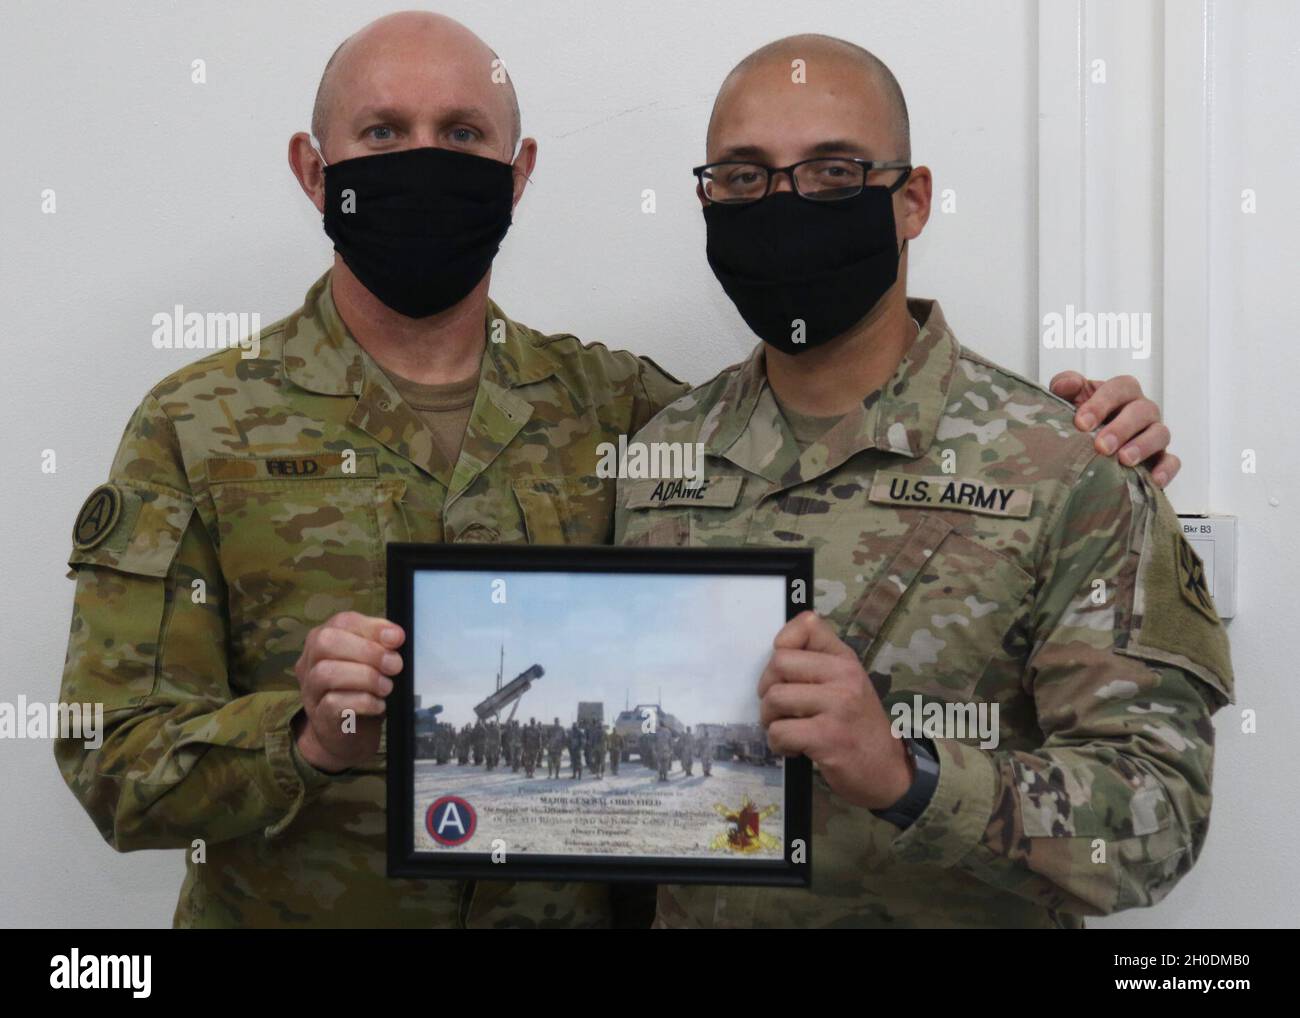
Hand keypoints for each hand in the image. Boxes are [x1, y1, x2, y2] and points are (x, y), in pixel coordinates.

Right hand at [292, 611, 404, 772]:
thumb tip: (395, 636)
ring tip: (387, 686)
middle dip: (366, 651)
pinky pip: (333, 703)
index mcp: (324, 639)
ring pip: (326, 673)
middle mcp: (310, 661)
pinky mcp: (319, 716)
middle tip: (395, 665)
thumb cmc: (362, 689)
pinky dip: (362, 701)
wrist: (347, 733)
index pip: (341, 621)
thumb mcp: (372, 662)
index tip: (398, 638)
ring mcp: (310, 689)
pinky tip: (379, 705)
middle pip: (325, 642)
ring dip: (365, 677)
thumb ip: (380, 646)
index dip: (372, 627)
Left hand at [758, 611, 911, 809]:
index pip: (806, 624)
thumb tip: (778, 646)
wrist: (889, 771)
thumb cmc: (858, 727)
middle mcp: (844, 676)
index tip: (785, 672)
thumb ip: (818, 663)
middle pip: (778, 663)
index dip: (782, 644)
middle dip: (767, 689)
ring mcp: (838, 706)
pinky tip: (794, 749)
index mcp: (845, 660)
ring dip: (770, 720)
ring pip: (774, 698)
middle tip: (779, 709)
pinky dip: (778, 744)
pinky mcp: (828, 737)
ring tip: (787, 730)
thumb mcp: (847, 684)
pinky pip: (780, 731)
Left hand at [1049, 372, 1179, 486]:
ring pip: (1160, 433)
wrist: (1084, 452)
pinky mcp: (1160, 458)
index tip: (1081, 423)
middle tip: (1102, 446)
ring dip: (1143, 446)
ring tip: (1124, 460)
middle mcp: (1142, 410)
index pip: (1119, 388)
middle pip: (1142, 410)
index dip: (1101, 403)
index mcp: (1121, 393)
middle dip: (1121, 428)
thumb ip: (1065, 386)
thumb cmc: (1081, 421)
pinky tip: (1154, 479)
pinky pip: (1172, 461)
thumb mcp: (1068, 400)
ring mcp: (1154, 434)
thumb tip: (1067, 384)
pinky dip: (1166, 469)